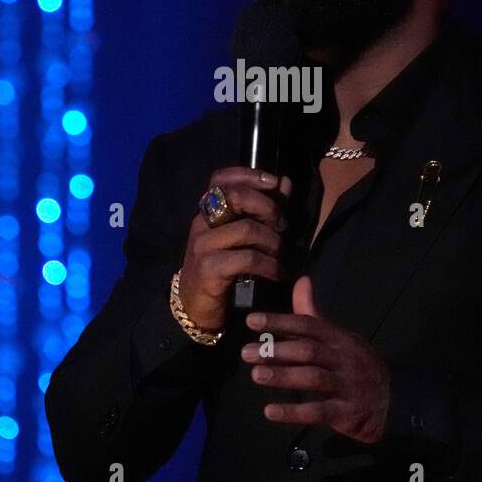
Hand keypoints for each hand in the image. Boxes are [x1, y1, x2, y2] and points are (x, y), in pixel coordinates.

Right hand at [178, 167, 291, 331]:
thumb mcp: (241, 237)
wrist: (196, 308)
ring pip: (246, 229)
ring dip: (273, 242)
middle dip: (267, 207)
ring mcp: (202, 245)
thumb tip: (284, 182)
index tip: (274, 182)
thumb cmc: (222, 269)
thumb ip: (262, 209)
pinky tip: (276, 272)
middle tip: (282, 225)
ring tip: (281, 256)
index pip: (220, 178)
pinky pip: (247, 258)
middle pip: (235, 197)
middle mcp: (201, 223)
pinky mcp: (209, 268)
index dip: (248, 174)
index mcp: (207, 212)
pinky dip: (269, 265)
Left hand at [242, 275, 391, 444]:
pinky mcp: (346, 411)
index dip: (280, 322)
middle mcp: (343, 358)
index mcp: (338, 338)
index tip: (252, 321)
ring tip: (256, 375)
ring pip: (313, 378)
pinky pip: (318, 411)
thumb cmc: (356, 365)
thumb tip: (301, 281)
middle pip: (309, 351)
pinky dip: (293, 412)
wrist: (392, 399)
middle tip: (246, 352)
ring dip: (283, 376)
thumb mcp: (338, 337)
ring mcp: (346, 385)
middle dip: (277, 350)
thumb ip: (314, 314)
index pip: (308, 325)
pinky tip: (270, 411)